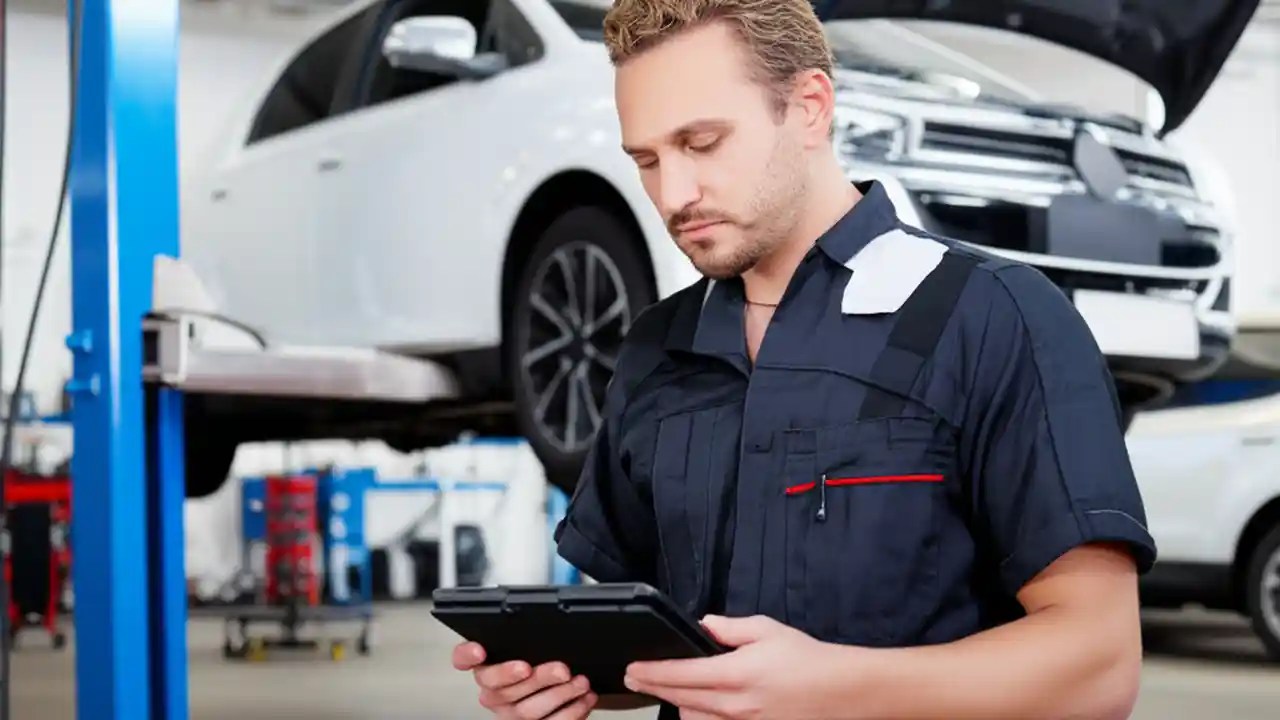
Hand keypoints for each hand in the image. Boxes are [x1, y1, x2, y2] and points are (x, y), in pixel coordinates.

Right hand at [452, 641, 597, 718]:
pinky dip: (571, 712)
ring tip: (580, 682)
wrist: (555, 694)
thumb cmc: (540, 663)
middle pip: (502, 689)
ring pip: (526, 711)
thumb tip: (551, 629)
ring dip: (559, 696)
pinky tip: (584, 699)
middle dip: (537, 679)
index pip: (463, 659)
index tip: (480, 650)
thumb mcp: (534, 646)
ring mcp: (509, 714)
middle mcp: (492, 693)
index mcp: (486, 667)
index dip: (467, 655)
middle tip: (561, 669)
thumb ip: (531, 639)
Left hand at [622, 615, 849, 719]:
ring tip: (666, 688)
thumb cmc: (805, 658)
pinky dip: (699, 717)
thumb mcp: (766, 629)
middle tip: (634, 677)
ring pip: (692, 719)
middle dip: (652, 687)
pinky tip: (696, 705)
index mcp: (734, 674)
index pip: (679, 674)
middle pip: (678, 699)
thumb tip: (703, 625)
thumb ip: (728, 627)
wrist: (840, 691)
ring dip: (676, 703)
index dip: (651, 671)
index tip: (632, 666)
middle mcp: (733, 705)